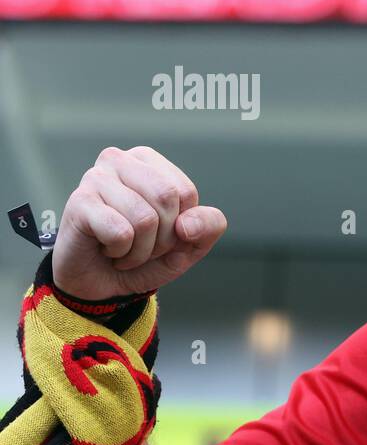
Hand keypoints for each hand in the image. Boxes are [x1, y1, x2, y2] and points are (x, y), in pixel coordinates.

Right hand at [52, 146, 226, 300]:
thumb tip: (188, 224)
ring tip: (123, 249)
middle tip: (141, 245)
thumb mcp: (189, 244)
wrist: (101, 284)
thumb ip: (208, 226)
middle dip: (163, 237)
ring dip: (140, 250)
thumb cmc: (144, 256)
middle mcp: (120, 161)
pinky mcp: (79, 202)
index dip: (181, 225)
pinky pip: (120, 233)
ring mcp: (95, 178)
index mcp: (149, 161)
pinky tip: (106, 249)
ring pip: (144, 218)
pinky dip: (121, 253)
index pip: (185, 192)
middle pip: (167, 198)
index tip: (160, 233)